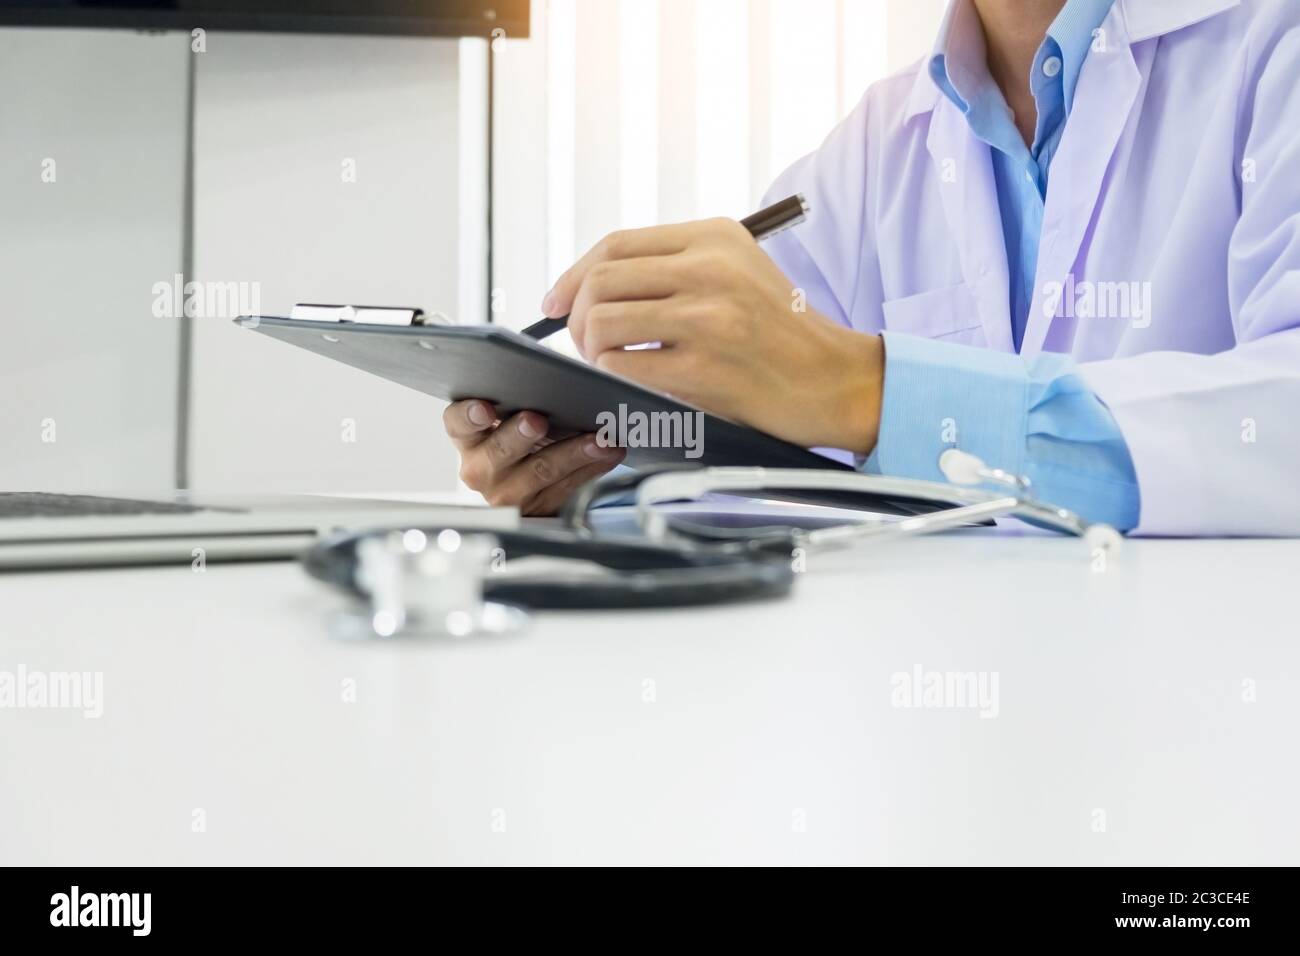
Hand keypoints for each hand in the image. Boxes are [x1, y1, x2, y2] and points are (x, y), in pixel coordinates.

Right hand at [443, 399, 624, 515]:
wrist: (530, 479)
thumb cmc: (521, 433)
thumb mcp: (512, 415)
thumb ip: (520, 397)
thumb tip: (557, 375)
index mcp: (469, 438)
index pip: (458, 423)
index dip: (469, 416)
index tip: (484, 408)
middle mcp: (481, 469)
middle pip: (498, 452)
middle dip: (520, 435)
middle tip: (537, 421)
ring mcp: (506, 494)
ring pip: (540, 472)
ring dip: (573, 453)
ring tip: (598, 440)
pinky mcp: (536, 511)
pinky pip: (566, 490)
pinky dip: (592, 469)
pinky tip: (608, 454)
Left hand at [543, 218, 883, 454]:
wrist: (835, 379)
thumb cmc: (781, 334)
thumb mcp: (739, 272)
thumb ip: (677, 268)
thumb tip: (593, 285)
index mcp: (716, 237)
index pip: (617, 243)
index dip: (574, 273)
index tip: (556, 301)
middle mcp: (711, 268)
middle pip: (601, 280)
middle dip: (575, 315)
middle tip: (580, 340)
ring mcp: (707, 317)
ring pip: (602, 320)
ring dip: (590, 347)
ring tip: (604, 362)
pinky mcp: (705, 366)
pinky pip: (622, 365)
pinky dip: (611, 374)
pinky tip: (627, 380)